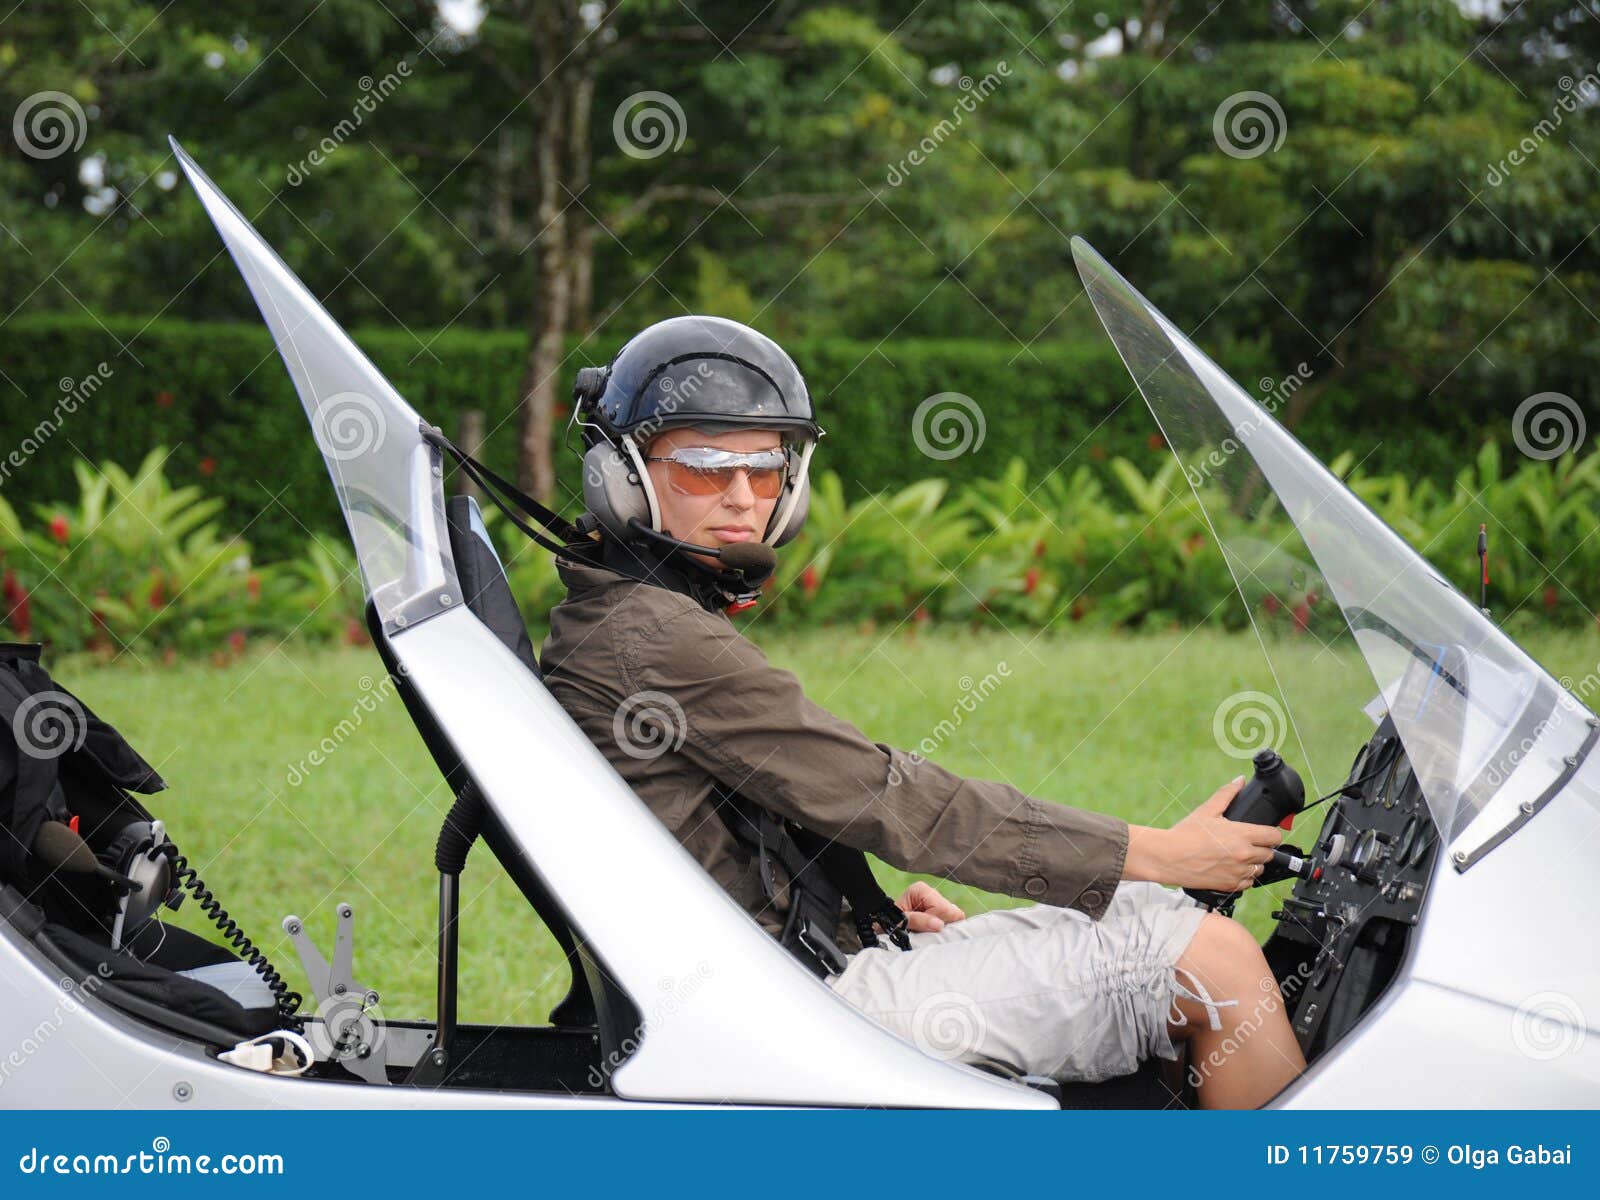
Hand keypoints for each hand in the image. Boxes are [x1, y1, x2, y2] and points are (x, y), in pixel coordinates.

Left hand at [894, 881, 966, 932]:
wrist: (883, 928)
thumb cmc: (888, 924)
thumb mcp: (899, 922)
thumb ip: (918, 921)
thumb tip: (939, 925)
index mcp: (921, 890)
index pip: (943, 908)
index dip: (936, 921)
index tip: (923, 928)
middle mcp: (931, 893)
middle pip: (952, 912)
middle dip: (942, 925)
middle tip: (925, 931)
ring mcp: (937, 903)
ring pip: (955, 918)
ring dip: (943, 928)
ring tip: (926, 932)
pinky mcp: (941, 913)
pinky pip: (953, 923)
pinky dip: (945, 930)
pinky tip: (933, 932)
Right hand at [1124, 776, 1282, 891]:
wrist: (1168, 858)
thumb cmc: (1185, 834)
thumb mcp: (1207, 811)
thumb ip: (1226, 794)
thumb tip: (1239, 781)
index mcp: (1242, 834)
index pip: (1275, 836)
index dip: (1270, 833)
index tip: (1264, 833)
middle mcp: (1244, 855)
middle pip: (1270, 854)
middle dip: (1261, 848)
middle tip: (1246, 843)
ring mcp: (1238, 872)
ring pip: (1259, 869)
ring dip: (1253, 863)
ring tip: (1236, 855)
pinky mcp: (1231, 886)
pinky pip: (1248, 883)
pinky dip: (1243, 877)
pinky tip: (1230, 868)